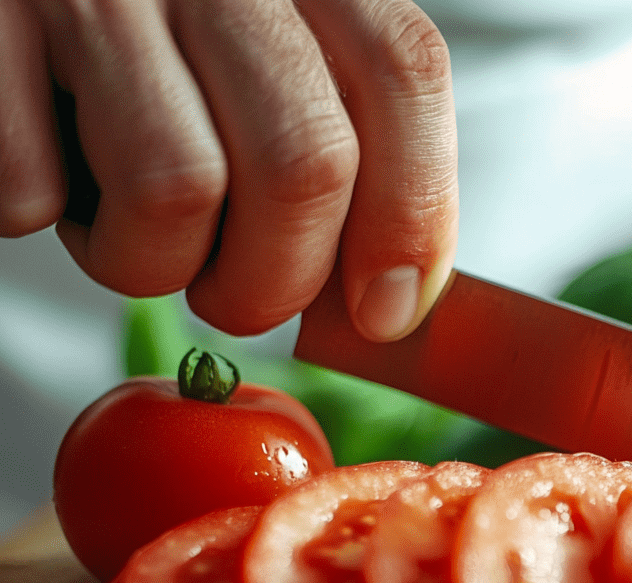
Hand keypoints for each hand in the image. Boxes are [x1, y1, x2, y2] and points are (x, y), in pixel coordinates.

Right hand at [0, 0, 458, 341]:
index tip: (386, 308)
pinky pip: (35, 185)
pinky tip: (52, 174)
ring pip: (179, 187)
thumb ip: (336, 143)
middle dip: (279, 280)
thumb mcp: (266, 56)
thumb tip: (390, 296)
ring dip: (155, 263)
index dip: (408, 212)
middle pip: (306, 159)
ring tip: (130, 233)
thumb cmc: (152, 39)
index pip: (401, 71)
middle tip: (238, 296)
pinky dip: (44, 217)